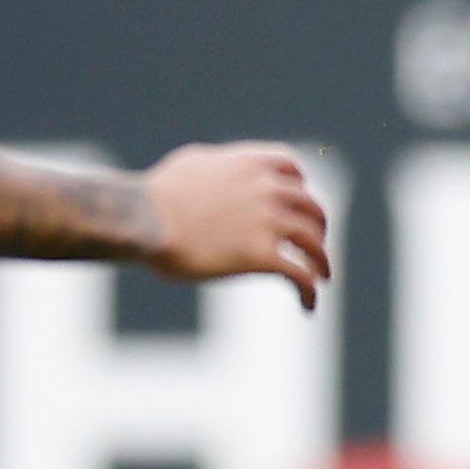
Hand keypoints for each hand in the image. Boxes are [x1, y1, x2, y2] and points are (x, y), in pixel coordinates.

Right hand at [143, 142, 331, 308]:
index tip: (299, 205)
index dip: (301, 188)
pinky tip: (307, 304)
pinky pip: (299, 274)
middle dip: (317, 226)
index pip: (292, 170)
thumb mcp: (193, 165)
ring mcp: (269, 222)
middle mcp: (268, 189)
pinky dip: (309, 290)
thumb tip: (215, 172)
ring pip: (312, 242)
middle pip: (310, 208)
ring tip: (322, 275)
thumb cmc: (157, 195)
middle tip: (315, 244)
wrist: (147, 220)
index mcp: (252, 165)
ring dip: (321, 260)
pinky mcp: (262, 255)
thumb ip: (217, 167)